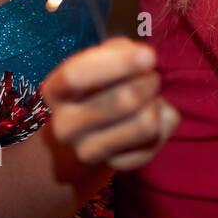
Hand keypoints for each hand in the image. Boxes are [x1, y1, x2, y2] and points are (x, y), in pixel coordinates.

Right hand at [43, 38, 179, 171]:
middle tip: (152, 75)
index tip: (149, 55)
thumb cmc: (94, 86)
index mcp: (54, 92)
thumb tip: (141, 58)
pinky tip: (150, 117)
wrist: (83, 134)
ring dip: (157, 103)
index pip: (77, 76)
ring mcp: (88, 152)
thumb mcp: (97, 59)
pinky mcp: (116, 166)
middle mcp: (65, 126)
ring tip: (151, 97)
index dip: (117, 64)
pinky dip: (163, 123)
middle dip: (149, 82)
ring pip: (145, 125)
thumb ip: (116, 51)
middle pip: (122, 102)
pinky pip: (156, 141)